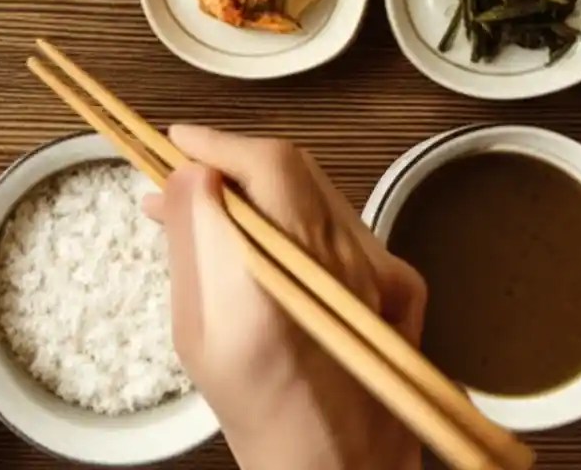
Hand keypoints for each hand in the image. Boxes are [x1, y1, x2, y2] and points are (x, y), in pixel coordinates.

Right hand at [143, 126, 427, 469]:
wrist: (338, 464)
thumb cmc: (259, 412)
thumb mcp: (195, 333)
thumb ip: (194, 247)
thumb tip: (185, 178)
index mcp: (276, 289)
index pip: (259, 170)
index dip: (215, 144)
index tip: (177, 142)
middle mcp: (342, 268)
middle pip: (289, 166)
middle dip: (233, 157)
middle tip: (188, 173)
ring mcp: (382, 271)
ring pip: (316, 187)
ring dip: (264, 183)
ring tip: (219, 206)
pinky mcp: (403, 278)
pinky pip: (342, 221)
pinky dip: (300, 215)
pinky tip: (269, 237)